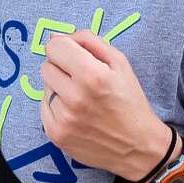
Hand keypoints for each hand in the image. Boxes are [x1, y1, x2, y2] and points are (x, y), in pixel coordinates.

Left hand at [39, 30, 174, 179]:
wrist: (139, 147)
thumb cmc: (131, 101)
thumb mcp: (120, 63)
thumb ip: (90, 41)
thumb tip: (58, 35)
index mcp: (92, 75)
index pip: (55, 46)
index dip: (64, 47)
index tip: (73, 55)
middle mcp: (75, 97)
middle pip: (47, 66)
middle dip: (62, 67)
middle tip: (80, 78)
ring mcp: (63, 118)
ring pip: (45, 87)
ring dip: (59, 88)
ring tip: (81, 99)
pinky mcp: (55, 134)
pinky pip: (44, 107)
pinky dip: (56, 107)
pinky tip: (75, 113)